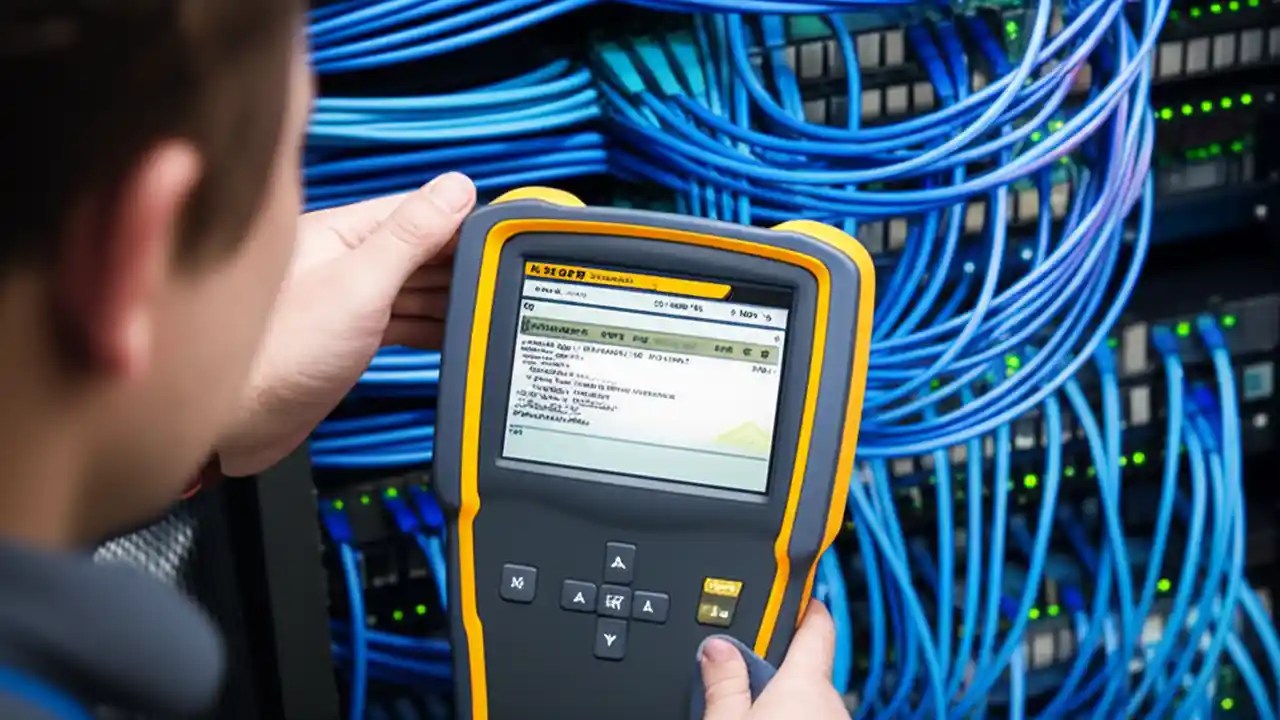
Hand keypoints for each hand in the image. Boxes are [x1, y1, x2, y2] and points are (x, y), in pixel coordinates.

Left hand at [214, 173, 476, 475]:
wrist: (230, 423)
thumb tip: (455, 188)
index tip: (502, 231)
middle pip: (418, 249)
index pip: (417, 210)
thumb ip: (410, 235)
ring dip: (448, 296)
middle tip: (504, 275)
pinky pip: (400, 320)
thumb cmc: (273, 354)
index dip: (461, 218)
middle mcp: (341, 262)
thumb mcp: (359, 285)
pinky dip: (429, 325)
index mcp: (339, 233)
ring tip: (487, 303)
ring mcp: (344, 301)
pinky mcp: (345, 339)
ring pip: (411, 287)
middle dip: (460, 261)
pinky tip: (452, 331)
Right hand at [700, 602, 848, 719]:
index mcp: (805, 682)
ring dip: (787, 701)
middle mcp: (831, 701)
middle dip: (777, 666)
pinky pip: (815, 719)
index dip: (803, 603)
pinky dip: (795, 719)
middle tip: (743, 668)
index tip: (795, 590)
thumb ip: (723, 682)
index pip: (816, 623)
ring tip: (749, 712)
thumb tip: (716, 646)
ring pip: (811, 699)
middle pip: (807, 666)